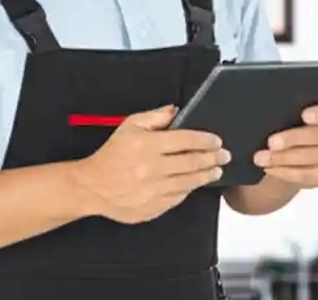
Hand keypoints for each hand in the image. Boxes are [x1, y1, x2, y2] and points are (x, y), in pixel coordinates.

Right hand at [74, 104, 229, 224]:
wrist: (93, 186)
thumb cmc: (111, 156)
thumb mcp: (128, 126)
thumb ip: (154, 117)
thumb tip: (175, 111)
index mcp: (147, 145)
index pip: (186, 140)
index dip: (205, 139)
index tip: (216, 140)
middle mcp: (153, 168)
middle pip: (193, 162)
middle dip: (213, 158)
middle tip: (224, 155)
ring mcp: (155, 190)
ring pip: (190, 182)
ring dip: (207, 175)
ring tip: (216, 170)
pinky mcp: (155, 207)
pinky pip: (179, 197)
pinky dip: (189, 189)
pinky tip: (194, 183)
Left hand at [254, 102, 317, 188]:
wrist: (289, 155)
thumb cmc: (288, 127)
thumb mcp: (288, 117)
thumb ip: (285, 113)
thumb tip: (265, 114)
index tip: (303, 115)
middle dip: (295, 138)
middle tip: (271, 143)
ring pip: (316, 157)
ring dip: (286, 158)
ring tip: (262, 158)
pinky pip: (309, 175)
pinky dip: (287, 172)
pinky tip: (270, 168)